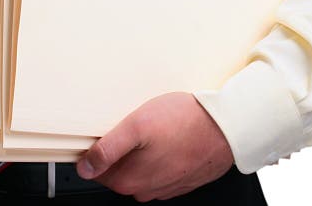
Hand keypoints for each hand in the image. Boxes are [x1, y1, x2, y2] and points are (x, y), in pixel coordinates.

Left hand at [76, 92, 233, 201]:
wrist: (227, 128)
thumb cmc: (187, 123)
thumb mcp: (138, 125)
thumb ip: (107, 148)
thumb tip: (85, 167)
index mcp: (129, 179)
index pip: (96, 168)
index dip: (98, 145)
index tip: (108, 128)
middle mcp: (145, 189)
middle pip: (118, 168)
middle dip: (122, 147)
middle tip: (136, 123)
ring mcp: (164, 186)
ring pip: (140, 167)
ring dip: (143, 150)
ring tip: (156, 128)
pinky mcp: (180, 179)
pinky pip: (160, 167)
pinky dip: (161, 153)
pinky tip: (170, 136)